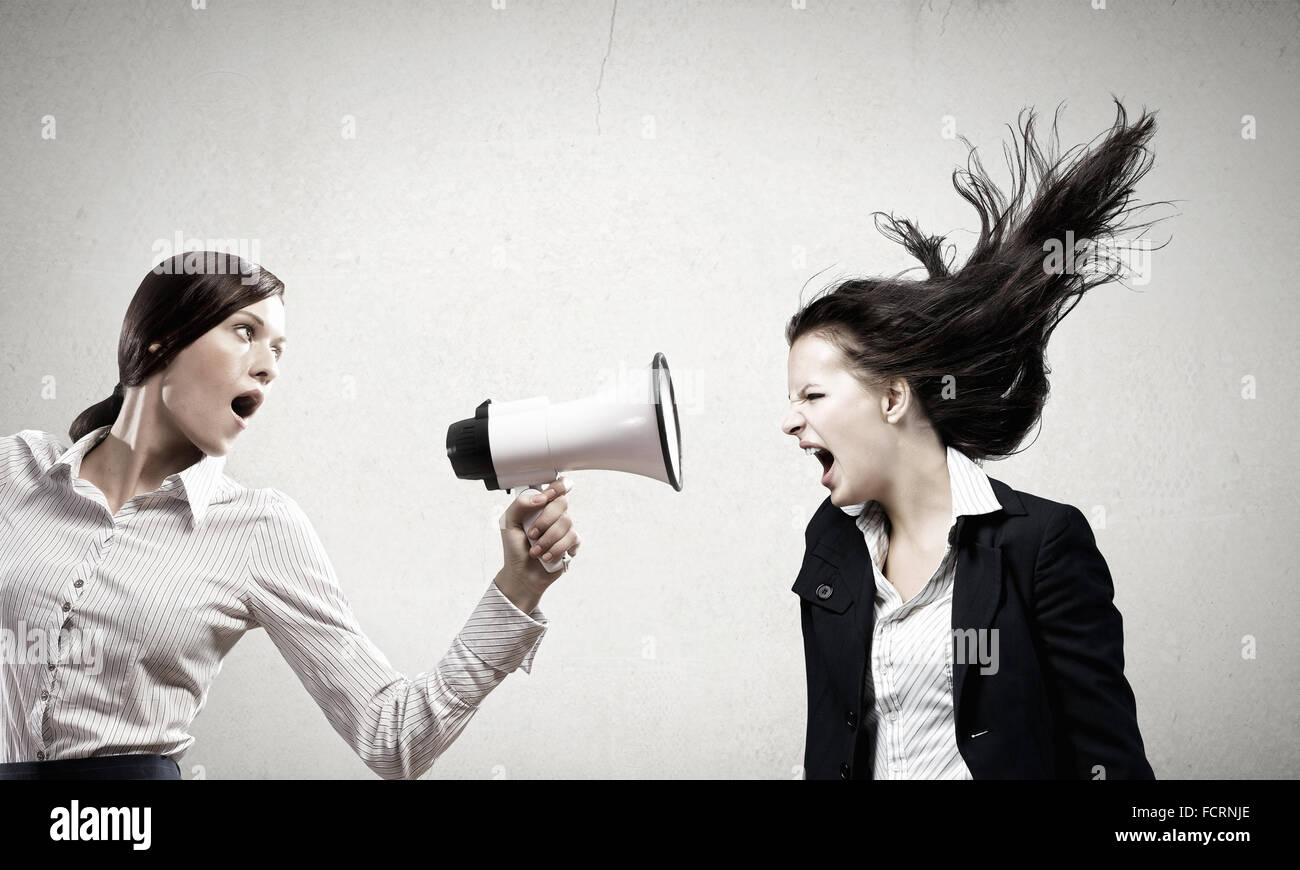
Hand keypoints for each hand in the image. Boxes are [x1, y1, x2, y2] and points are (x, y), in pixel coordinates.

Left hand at [495, 477, 579, 612]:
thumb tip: (542, 498)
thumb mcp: (508, 522)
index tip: (548, 496)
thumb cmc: (514, 548)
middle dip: (544, 521)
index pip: (558, 486)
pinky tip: (546, 557)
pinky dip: (555, 550)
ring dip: (547, 540)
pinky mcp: (572, 544)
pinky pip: (572, 539)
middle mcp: (555, 514)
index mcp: (541, 505)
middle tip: (531, 534)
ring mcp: (565, 529)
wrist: (521, 574)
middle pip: (562, 503)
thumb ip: (520, 504)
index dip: (558, 486)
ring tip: (535, 551)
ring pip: (566, 523)